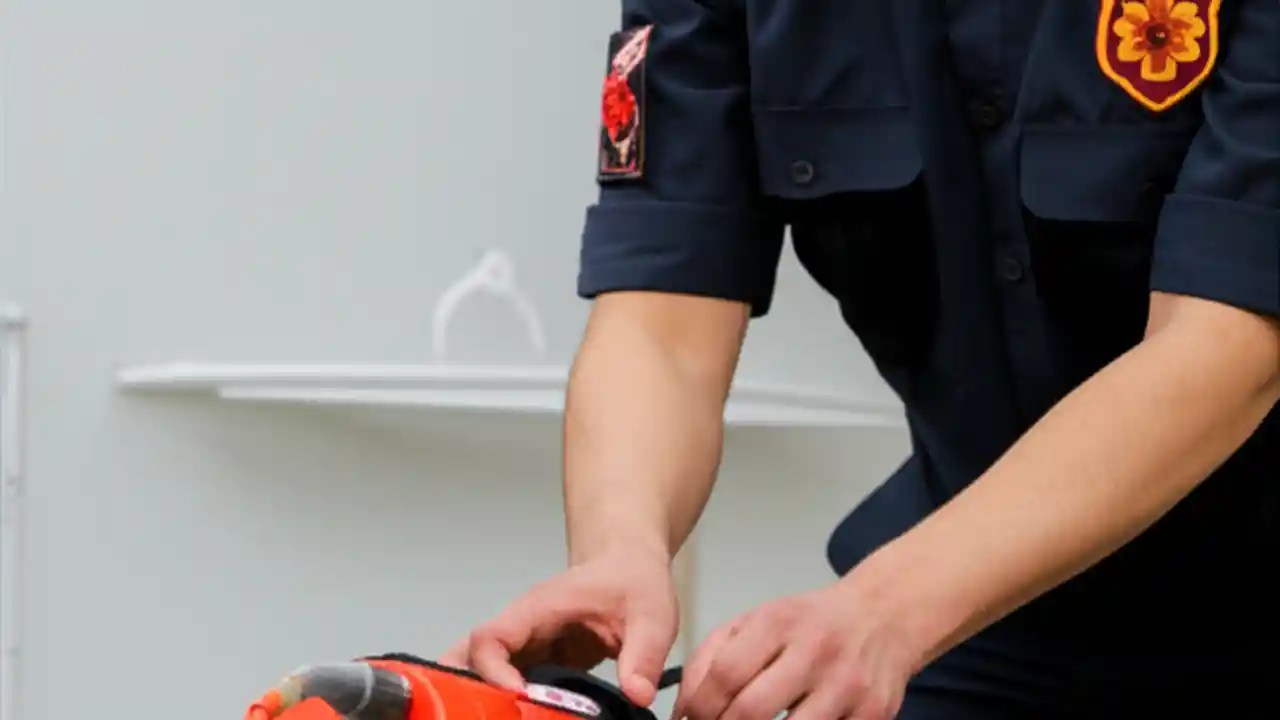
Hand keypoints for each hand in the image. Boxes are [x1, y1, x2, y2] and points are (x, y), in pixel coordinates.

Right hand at [439, 547, 679, 706]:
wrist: (629, 565)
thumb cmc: (633, 581)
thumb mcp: (652, 616)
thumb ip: (643, 655)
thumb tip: (637, 696)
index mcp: (539, 609)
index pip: (491, 638)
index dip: (492, 671)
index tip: (516, 698)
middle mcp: (523, 627)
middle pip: (471, 657)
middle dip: (467, 690)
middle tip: (479, 717)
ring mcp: (527, 646)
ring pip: (484, 673)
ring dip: (485, 699)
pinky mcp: (538, 663)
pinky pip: (510, 684)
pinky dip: (507, 704)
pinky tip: (515, 719)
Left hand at [673, 581, 919, 719]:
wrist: (883, 616)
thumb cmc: (810, 624)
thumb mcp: (757, 622)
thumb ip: (711, 658)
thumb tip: (683, 710)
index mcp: (779, 622)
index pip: (724, 673)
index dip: (699, 706)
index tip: (690, 719)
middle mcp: (815, 651)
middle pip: (752, 710)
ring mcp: (847, 685)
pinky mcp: (874, 713)